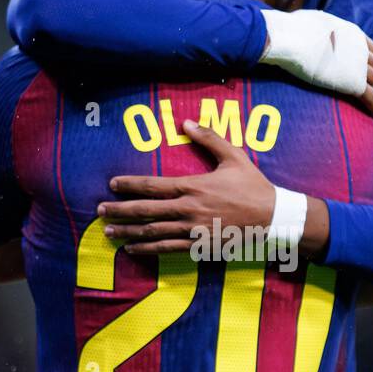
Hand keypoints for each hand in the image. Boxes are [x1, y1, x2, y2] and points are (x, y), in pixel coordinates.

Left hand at [99, 121, 275, 255]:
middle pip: (145, 211)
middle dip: (119, 210)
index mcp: (192, 186)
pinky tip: (132, 248)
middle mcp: (187, 209)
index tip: (112, 185)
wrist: (272, 217)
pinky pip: (167, 248)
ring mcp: (192, 230)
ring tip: (108, 232)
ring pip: (152, 232)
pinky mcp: (199, 245)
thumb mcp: (233, 156)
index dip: (129, 185)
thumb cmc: (252, 185)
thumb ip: (208, 138)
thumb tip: (186, 123)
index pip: (152, 185)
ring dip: (127, 232)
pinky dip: (147, 249)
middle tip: (100, 211)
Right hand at [261, 8, 372, 117]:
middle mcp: (360, 48)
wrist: (292, 39)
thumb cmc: (294, 30)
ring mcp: (359, 65)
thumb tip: (309, 26)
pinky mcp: (354, 82)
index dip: (371, 60)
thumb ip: (320, 26)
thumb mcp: (313, 21)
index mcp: (352, 33)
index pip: (371, 48)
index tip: (370, 70)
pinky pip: (370, 97)